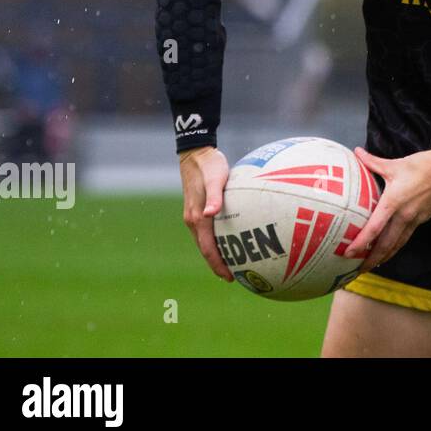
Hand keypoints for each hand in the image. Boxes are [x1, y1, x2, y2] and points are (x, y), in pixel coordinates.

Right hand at [179, 145, 233, 281]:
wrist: (196, 153)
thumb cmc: (209, 165)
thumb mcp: (215, 179)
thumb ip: (214, 197)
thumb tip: (210, 214)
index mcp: (197, 218)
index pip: (207, 249)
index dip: (218, 264)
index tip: (230, 277)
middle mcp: (193, 220)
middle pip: (206, 249)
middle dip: (218, 265)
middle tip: (236, 277)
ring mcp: (195, 215)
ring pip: (206, 242)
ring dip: (218, 254)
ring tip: (235, 264)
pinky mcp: (199, 209)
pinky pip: (208, 231)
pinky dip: (218, 241)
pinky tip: (232, 240)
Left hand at [344, 146, 430, 273]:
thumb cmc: (422, 165)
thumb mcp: (394, 164)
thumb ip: (372, 162)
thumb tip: (356, 152)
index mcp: (393, 202)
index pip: (374, 228)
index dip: (361, 243)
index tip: (348, 253)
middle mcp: (403, 216)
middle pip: (385, 244)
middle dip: (371, 259)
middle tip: (358, 270)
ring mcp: (414, 219)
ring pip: (397, 244)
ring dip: (384, 257)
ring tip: (372, 265)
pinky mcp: (422, 219)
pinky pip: (405, 237)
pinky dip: (396, 246)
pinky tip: (390, 250)